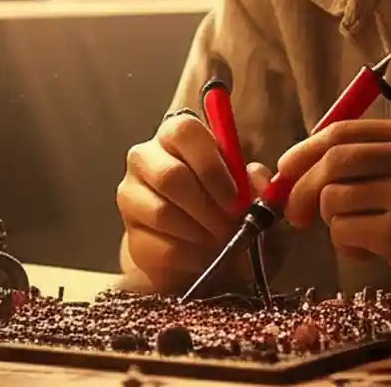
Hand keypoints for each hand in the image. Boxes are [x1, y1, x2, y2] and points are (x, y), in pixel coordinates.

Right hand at [117, 114, 271, 292]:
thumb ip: (257, 182)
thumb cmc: (225, 206)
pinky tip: (205, 258)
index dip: (212, 167)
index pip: (185, 132)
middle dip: (208, 207)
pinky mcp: (132, 236)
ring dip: (200, 233)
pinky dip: (191, 257)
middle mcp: (145, 158)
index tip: (235, 199)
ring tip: (220, 242)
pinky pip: (159, 247)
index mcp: (176, 135)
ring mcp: (131, 197)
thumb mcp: (249, 190)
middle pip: (170, 176)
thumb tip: (259, 182)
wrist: (199, 248)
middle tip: (230, 227)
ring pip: (162, 213)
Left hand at [277, 118, 390, 311]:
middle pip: (332, 160)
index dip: (304, 150)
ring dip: (331, 223)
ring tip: (357, 236)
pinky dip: (343, 244)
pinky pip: (342, 229)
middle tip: (294, 217)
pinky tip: (367, 252)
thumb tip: (287, 167)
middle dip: (300, 189)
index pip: (341, 130)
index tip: (285, 171)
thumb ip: (359, 162)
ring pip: (332, 197)